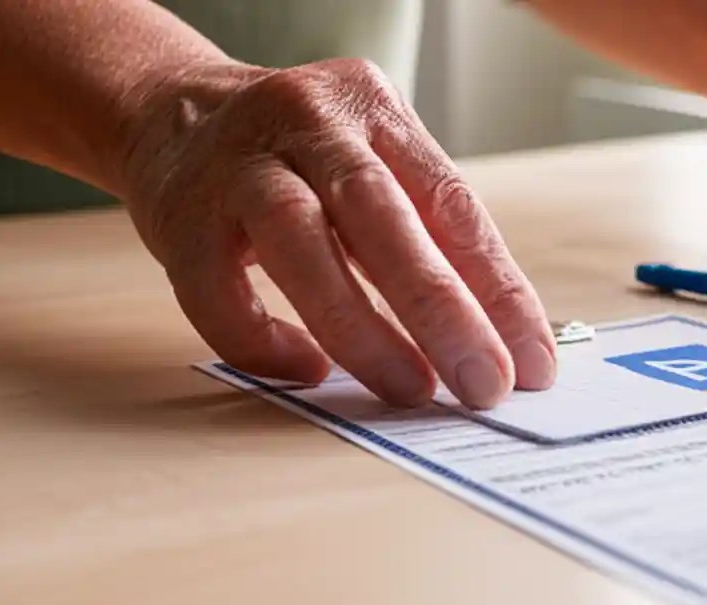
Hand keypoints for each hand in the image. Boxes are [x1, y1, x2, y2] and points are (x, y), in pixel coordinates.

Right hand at [118, 59, 555, 407]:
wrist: (173, 112)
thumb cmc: (300, 159)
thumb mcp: (375, 168)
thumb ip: (427, 236)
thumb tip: (500, 339)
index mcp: (376, 112)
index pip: (452, 203)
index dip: (499, 289)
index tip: (533, 361)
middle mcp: (309, 125)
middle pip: (381, 215)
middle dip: (442, 309)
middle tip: (486, 383)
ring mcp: (238, 167)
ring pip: (301, 242)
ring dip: (363, 328)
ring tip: (412, 389)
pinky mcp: (179, 218)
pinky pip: (218, 291)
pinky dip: (265, 341)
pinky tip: (308, 370)